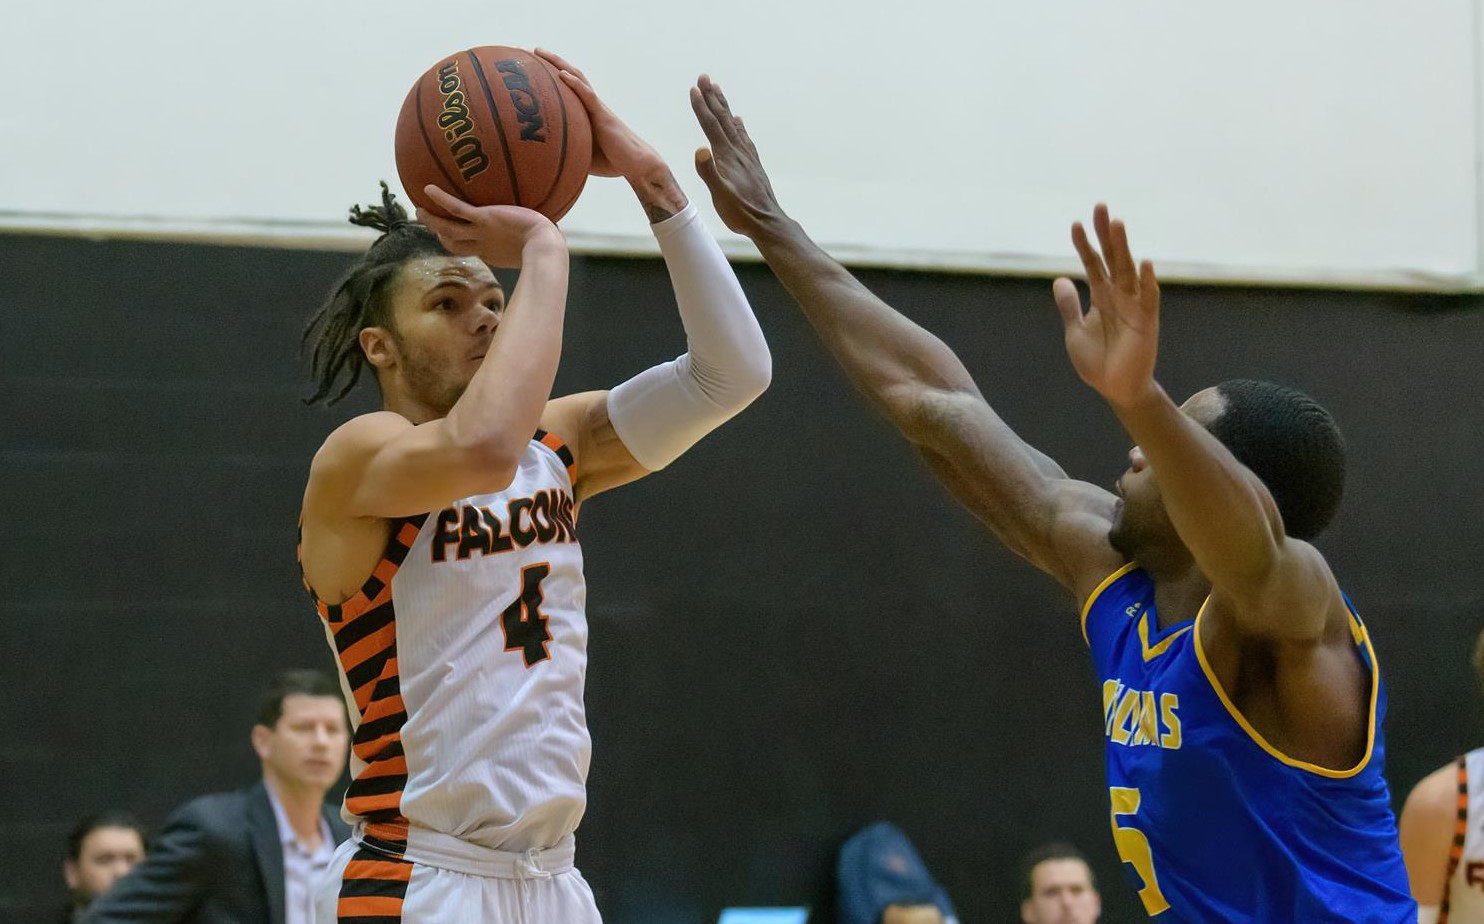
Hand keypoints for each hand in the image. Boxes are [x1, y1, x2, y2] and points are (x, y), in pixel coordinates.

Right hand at [416, 185, 562, 268]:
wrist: (544, 245)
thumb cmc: (546, 244)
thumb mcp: (532, 240)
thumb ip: (529, 233)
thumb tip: (541, 225)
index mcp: (490, 250)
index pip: (466, 248)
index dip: (454, 244)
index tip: (446, 236)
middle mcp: (481, 243)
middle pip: (452, 242)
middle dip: (438, 234)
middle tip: (426, 224)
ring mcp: (480, 232)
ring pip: (448, 228)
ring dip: (432, 220)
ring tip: (418, 209)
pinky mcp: (484, 219)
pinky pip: (457, 209)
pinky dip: (442, 199)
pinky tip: (429, 188)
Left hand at [534, 48, 664, 180]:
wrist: (637, 165)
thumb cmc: (611, 161)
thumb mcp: (581, 155)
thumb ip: (565, 149)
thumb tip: (541, 156)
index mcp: (585, 112)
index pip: (564, 88)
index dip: (548, 76)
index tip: (528, 67)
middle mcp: (590, 104)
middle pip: (568, 75)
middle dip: (548, 62)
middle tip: (526, 50)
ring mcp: (597, 107)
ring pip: (577, 78)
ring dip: (558, 63)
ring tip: (539, 51)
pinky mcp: (603, 115)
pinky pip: (588, 96)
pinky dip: (575, 84)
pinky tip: (562, 75)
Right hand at [689, 75, 788, 239]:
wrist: (766, 221)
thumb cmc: (740, 211)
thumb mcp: (720, 194)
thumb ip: (709, 172)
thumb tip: (699, 149)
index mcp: (727, 155)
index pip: (711, 126)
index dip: (702, 107)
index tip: (694, 89)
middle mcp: (738, 150)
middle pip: (722, 118)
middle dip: (712, 97)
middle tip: (705, 77)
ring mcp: (746, 156)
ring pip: (732, 124)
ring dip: (724, 106)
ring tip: (718, 91)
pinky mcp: (752, 163)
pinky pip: (743, 137)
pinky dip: (738, 125)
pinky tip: (738, 121)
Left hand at [1052, 204, 1161, 407]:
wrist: (1116, 389)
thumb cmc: (1098, 362)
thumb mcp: (1075, 332)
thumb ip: (1069, 306)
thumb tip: (1059, 279)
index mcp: (1102, 297)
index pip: (1092, 264)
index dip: (1084, 245)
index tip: (1075, 224)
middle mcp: (1119, 295)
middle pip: (1112, 258)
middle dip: (1106, 234)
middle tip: (1100, 207)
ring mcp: (1134, 306)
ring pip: (1129, 270)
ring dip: (1124, 248)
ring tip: (1117, 224)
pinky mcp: (1147, 321)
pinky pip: (1149, 298)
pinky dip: (1147, 281)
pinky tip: (1144, 263)